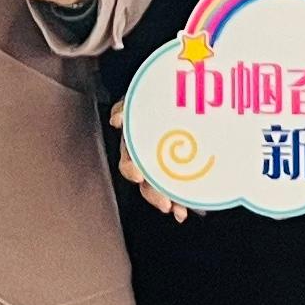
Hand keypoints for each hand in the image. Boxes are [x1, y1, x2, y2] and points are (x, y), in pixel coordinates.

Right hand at [110, 97, 188, 222]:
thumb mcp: (140, 99)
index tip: (139, 175)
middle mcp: (148, 156)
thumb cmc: (160, 96)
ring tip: (178, 210)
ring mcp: (166, 164)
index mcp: (137, 142)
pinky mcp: (185, 169)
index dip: (132, 171)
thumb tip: (116, 120)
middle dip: (154, 194)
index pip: (128, 162)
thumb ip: (126, 108)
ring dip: (168, 200)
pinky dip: (182, 202)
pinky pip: (180, 190)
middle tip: (165, 203)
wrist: (189, 92)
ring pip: (162, 188)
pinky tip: (184, 212)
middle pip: (146, 181)